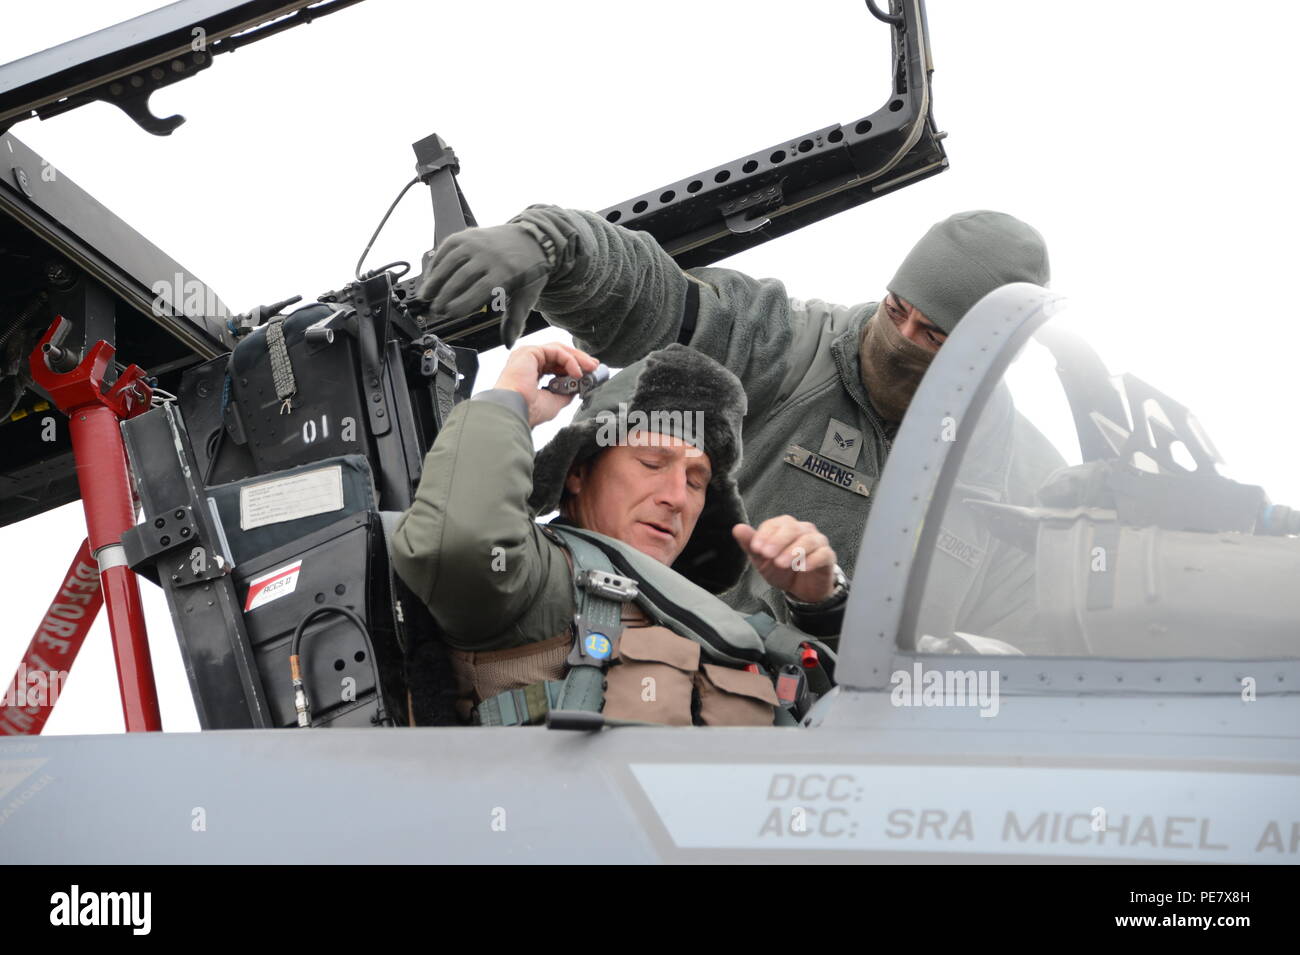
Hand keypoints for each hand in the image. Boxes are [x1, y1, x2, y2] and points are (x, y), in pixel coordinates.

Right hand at [415, 222, 550, 347]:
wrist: (530, 239)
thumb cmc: (527, 270)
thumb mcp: (527, 295)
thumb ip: (515, 319)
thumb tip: (508, 344)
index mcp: (506, 271)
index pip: (481, 289)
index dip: (463, 302)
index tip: (449, 315)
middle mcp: (489, 255)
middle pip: (461, 277)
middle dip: (445, 295)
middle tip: (435, 311)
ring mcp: (476, 242)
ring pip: (449, 262)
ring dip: (434, 281)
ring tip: (425, 297)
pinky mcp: (466, 235)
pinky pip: (445, 250)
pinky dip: (435, 265)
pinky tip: (430, 279)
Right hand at [494, 342, 599, 427]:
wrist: (516, 411)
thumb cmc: (529, 410)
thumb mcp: (554, 401)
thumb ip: (565, 392)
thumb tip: (578, 387)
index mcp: (530, 372)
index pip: (555, 364)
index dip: (573, 366)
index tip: (589, 373)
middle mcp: (528, 361)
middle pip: (558, 354)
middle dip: (579, 359)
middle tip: (594, 366)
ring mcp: (528, 354)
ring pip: (559, 349)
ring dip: (578, 358)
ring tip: (591, 368)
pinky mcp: (530, 351)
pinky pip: (556, 351)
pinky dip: (570, 360)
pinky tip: (577, 372)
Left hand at [732, 516, 836, 603]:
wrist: (801, 588)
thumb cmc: (781, 568)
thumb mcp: (762, 559)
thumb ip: (750, 544)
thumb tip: (737, 528)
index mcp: (785, 527)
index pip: (775, 524)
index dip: (764, 535)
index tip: (756, 548)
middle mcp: (803, 530)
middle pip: (792, 528)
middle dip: (778, 541)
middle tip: (768, 555)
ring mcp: (817, 541)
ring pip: (808, 540)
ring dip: (793, 551)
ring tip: (781, 563)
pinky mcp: (828, 556)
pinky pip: (823, 554)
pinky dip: (812, 560)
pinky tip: (802, 567)